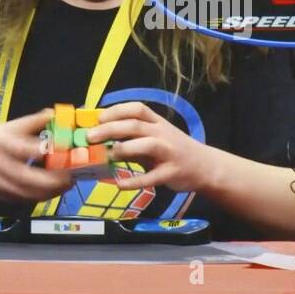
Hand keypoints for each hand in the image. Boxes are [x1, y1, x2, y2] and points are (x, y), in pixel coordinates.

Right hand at [0, 109, 72, 200]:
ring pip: (34, 195)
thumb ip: (29, 122)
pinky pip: (25, 200)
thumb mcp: (2, 126)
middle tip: (73, 174)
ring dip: (53, 191)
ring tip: (65, 183)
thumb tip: (52, 114)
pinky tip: (49, 190)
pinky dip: (40, 197)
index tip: (69, 148)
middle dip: (59, 180)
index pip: (34, 150)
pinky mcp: (1, 196)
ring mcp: (3, 185)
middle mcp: (5, 168)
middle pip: (38, 181)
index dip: (55, 151)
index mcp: (5, 146)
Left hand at [87, 101, 213, 192]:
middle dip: (111, 129)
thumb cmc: (173, 151)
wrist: (204, 167)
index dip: (117, 110)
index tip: (98, 118)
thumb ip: (131, 139)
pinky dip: (135, 181)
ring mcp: (169, 152)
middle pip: (136, 125)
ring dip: (125, 149)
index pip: (137, 108)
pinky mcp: (172, 172)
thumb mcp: (154, 139)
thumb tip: (101, 140)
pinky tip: (120, 185)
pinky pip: (152, 177)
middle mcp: (163, 133)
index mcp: (157, 122)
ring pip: (147, 145)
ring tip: (108, 156)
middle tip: (90, 137)